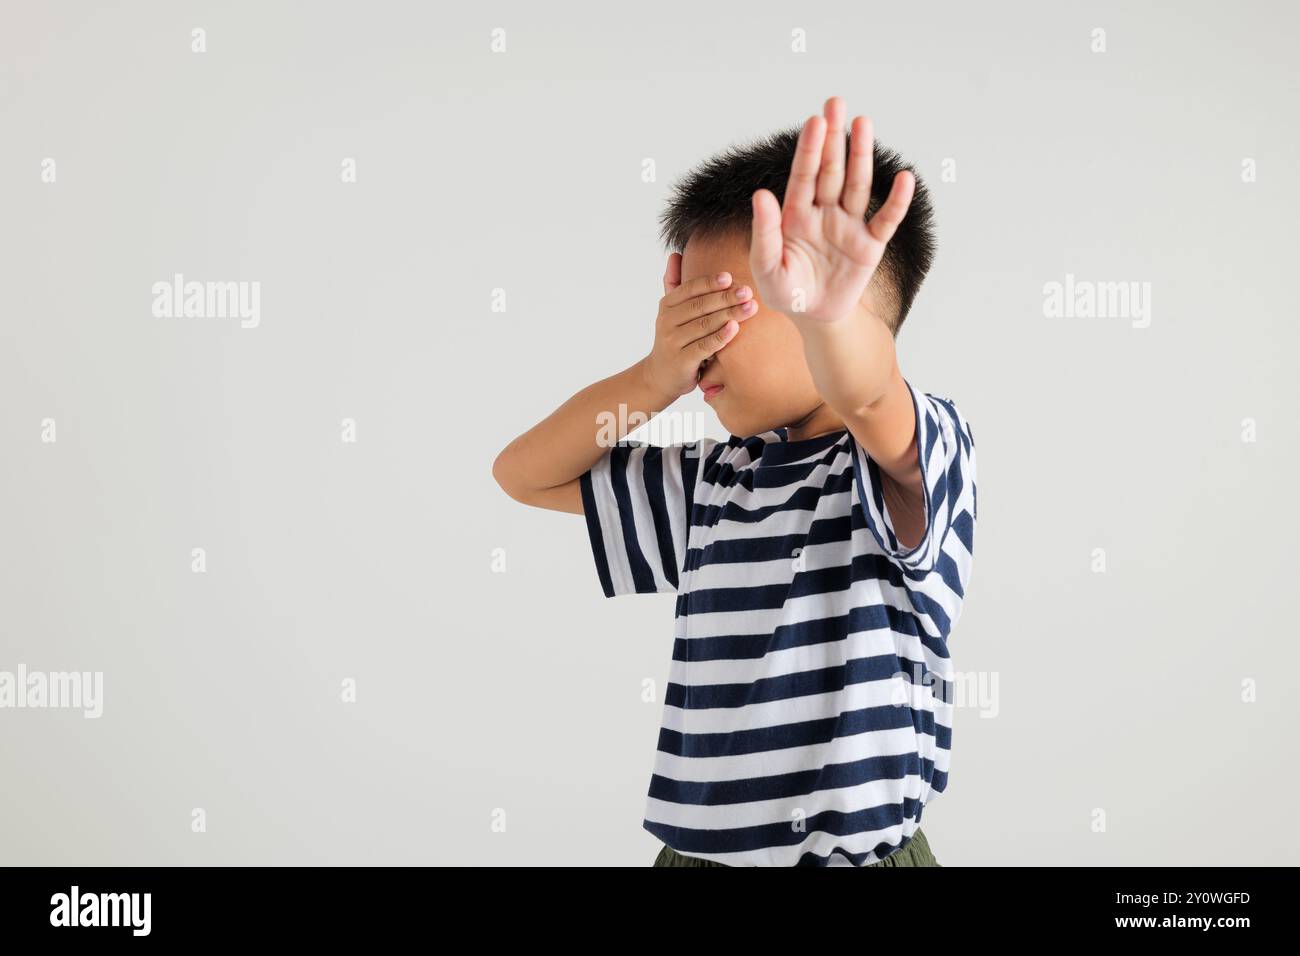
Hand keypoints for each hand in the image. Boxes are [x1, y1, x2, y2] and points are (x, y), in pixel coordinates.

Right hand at [640, 253, 757, 397]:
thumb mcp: (670, 311)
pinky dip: (720, 337)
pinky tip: (735, 328)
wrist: (660, 376)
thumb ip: (674, 283)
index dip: (710, 282)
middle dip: (726, 297)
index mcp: (666, 305)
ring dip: (729, 314)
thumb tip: (675, 254)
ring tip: (751, 307)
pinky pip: (704, 346)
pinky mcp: (681, 360)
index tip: (730, 277)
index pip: (689, 289)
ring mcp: (672, 341)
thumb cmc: (674, 339)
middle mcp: (666, 321)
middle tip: (748, 291)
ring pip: (704, 325)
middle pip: (700, 306)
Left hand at [750, 96, 913, 324]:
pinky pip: (886, 220)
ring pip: (857, 185)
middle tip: (836, 103)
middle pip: (830, 170)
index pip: (802, 177)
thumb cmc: (785, 292)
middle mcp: (823, 213)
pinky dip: (897, 201)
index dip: (808, 150)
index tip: (813, 121)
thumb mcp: (767, 268)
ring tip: (863, 123)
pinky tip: (904, 178)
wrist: (813, 318)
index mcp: (795, 215)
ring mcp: (848, 226)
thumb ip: (763, 232)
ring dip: (861, 156)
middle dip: (833, 139)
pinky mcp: (870, 245)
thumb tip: (760, 194)